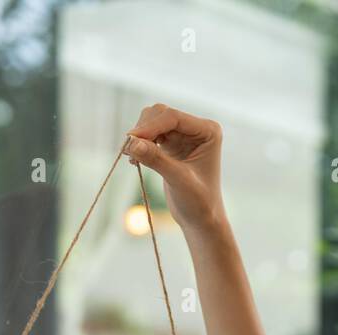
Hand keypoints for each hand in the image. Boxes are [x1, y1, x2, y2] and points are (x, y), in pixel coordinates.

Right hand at [123, 103, 226, 232]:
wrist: (200, 218)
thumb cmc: (199, 202)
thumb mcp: (179, 181)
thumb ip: (157, 160)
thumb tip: (131, 142)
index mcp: (208, 131)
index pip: (173, 117)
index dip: (150, 126)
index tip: (130, 140)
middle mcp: (196, 128)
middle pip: (159, 114)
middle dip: (143, 130)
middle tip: (129, 151)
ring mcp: (183, 134)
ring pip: (151, 121)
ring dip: (139, 136)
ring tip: (133, 158)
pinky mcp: (171, 143)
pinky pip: (148, 134)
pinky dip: (139, 143)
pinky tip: (135, 160)